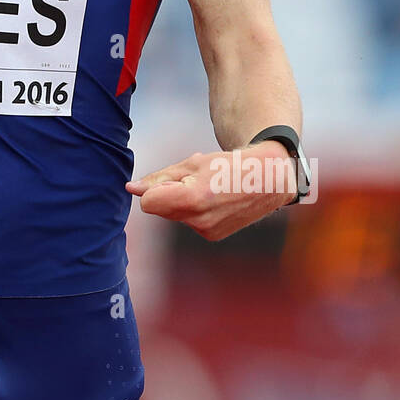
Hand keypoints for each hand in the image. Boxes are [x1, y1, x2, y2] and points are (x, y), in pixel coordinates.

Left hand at [126, 143, 296, 240]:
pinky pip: (189, 221)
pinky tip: (215, 199)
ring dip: (182, 201)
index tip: (172, 179)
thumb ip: (159, 178)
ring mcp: (207, 232)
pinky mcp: (213, 236)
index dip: (155, 188)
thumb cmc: (228, 165)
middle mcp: (199, 221)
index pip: (148, 202)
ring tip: (207, 187)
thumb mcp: (192, 163)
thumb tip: (131, 188)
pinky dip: (195, 210)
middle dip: (168, 194)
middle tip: (195, 179)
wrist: (267, 179)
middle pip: (160, 209)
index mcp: (192, 199)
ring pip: (174, 215)